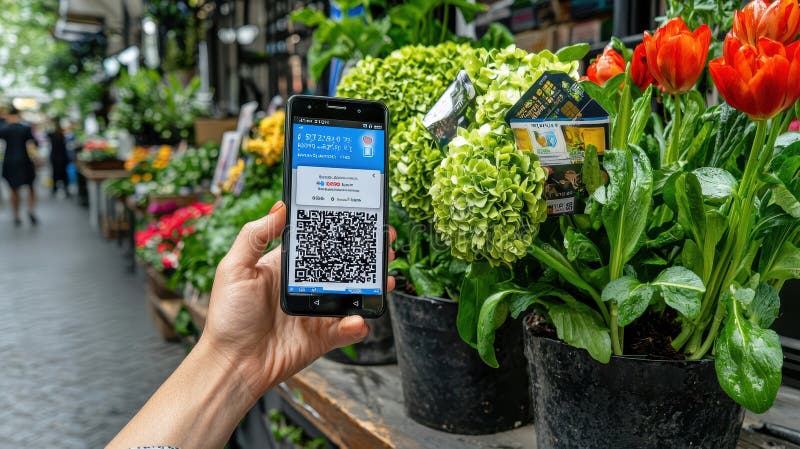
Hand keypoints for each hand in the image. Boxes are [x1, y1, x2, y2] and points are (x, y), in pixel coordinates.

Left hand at [200, 201, 395, 400]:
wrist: (232, 364)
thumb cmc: (228, 317)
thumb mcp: (234, 269)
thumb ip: (255, 236)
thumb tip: (280, 207)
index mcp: (286, 266)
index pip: (317, 241)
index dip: (338, 228)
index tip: (358, 216)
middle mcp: (305, 285)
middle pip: (342, 265)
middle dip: (366, 254)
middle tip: (385, 243)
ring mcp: (317, 311)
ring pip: (352, 295)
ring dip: (372, 286)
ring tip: (385, 279)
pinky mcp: (323, 336)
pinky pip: (347, 329)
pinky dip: (357, 324)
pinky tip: (359, 319)